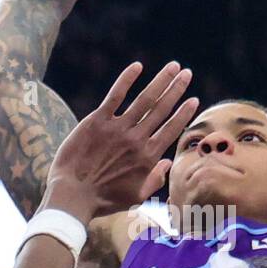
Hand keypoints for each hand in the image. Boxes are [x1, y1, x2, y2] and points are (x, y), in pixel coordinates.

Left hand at [45, 61, 197, 221]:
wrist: (73, 195)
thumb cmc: (104, 200)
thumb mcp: (137, 197)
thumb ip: (156, 179)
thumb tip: (168, 162)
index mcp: (148, 157)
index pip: (172, 129)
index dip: (184, 112)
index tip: (193, 99)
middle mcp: (136, 139)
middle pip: (162, 108)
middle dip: (176, 88)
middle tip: (187, 73)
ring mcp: (117, 128)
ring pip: (145, 99)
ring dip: (161, 80)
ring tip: (173, 66)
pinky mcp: (97, 121)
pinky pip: (115, 95)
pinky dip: (127, 79)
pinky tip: (138, 66)